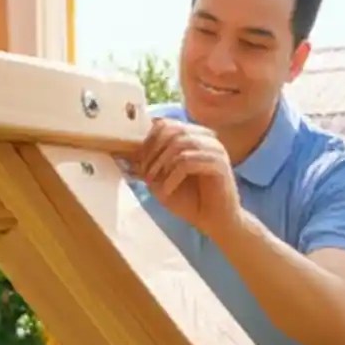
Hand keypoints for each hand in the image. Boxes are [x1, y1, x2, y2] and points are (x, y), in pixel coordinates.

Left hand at [128, 118, 241, 238]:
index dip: (147, 141)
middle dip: (152, 152)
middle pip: (172, 130)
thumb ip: (147, 164)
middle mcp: (206, 138)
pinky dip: (172, 177)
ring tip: (153, 183)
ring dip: (160, 164)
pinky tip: (168, 190)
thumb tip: (125, 151)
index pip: (165, 124)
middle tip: (144, 174)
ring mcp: (215, 150)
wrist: (214, 221)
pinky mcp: (219, 165)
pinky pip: (188, 162)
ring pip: (180, 144)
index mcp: (193, 136)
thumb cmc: (189, 200)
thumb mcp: (161, 179)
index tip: (136, 161)